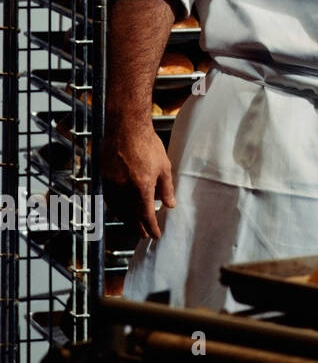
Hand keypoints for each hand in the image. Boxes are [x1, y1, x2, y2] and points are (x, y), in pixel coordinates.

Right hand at [103, 119, 175, 239]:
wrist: (126, 128)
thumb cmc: (147, 144)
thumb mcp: (164, 166)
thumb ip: (166, 188)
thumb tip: (169, 204)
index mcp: (141, 186)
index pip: (146, 214)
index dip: (151, 227)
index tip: (155, 235)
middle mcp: (124, 188)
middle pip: (129, 215)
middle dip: (137, 227)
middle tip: (143, 234)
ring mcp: (111, 183)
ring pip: (117, 209)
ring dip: (126, 219)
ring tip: (134, 225)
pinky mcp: (103, 177)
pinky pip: (109, 199)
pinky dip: (116, 207)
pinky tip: (121, 209)